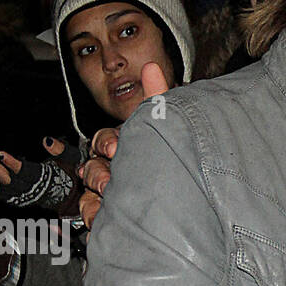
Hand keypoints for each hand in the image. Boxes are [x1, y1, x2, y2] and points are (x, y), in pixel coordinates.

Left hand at [0, 139, 80, 208]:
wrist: (69, 194)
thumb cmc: (69, 174)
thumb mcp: (71, 158)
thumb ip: (61, 149)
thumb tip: (47, 140)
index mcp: (44, 180)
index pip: (25, 172)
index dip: (12, 164)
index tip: (1, 154)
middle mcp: (33, 191)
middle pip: (10, 183)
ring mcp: (24, 197)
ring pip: (4, 189)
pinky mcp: (18, 198)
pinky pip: (3, 193)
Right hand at [78, 62, 170, 228]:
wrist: (196, 202)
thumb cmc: (177, 158)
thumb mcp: (169, 126)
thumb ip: (159, 97)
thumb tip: (152, 66)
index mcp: (127, 145)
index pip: (105, 140)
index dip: (107, 143)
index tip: (115, 149)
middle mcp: (117, 168)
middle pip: (92, 166)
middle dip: (98, 172)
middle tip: (109, 181)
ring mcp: (114, 192)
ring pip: (89, 190)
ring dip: (95, 195)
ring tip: (107, 202)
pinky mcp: (115, 215)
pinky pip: (93, 213)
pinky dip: (94, 215)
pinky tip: (102, 218)